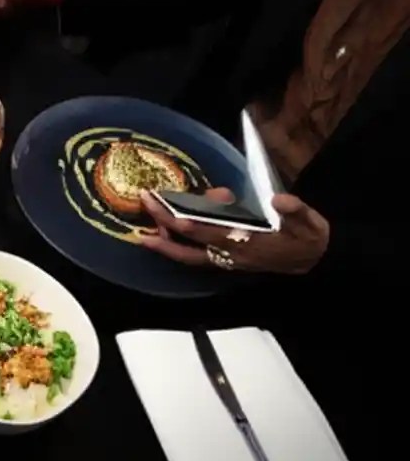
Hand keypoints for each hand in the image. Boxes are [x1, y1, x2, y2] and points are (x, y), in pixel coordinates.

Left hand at [138, 189, 329, 273]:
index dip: (189, 224)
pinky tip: (167, 234)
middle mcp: (233, 254)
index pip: (212, 234)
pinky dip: (179, 248)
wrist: (316, 260)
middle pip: (190, 249)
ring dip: (167, 245)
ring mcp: (229, 260)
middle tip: (144, 214)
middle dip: (165, 232)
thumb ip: (296, 211)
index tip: (169, 213)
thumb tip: (279, 200)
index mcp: (249, 243)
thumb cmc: (309, 237)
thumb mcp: (310, 222)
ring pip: (190, 257)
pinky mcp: (228, 260)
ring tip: (145, 230)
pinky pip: (197, 256)